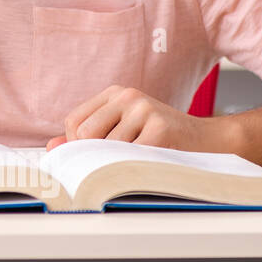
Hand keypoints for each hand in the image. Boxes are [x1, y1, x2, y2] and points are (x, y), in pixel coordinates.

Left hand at [45, 85, 228, 153]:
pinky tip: (148, 165)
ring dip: (118, 163)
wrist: (210, 141)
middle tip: (115, 162)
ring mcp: (144, 109)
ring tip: (137, 161)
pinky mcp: (160, 128)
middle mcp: (127, 96)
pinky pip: (130, 156)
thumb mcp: (123, 131)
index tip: (95, 154)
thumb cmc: (163, 139)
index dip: (78, 144)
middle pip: (85, 133)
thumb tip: (51, 147)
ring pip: (107, 147)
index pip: (74, 122)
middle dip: (94, 154)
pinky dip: (134, 168)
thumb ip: (88, 138)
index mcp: (114, 94)